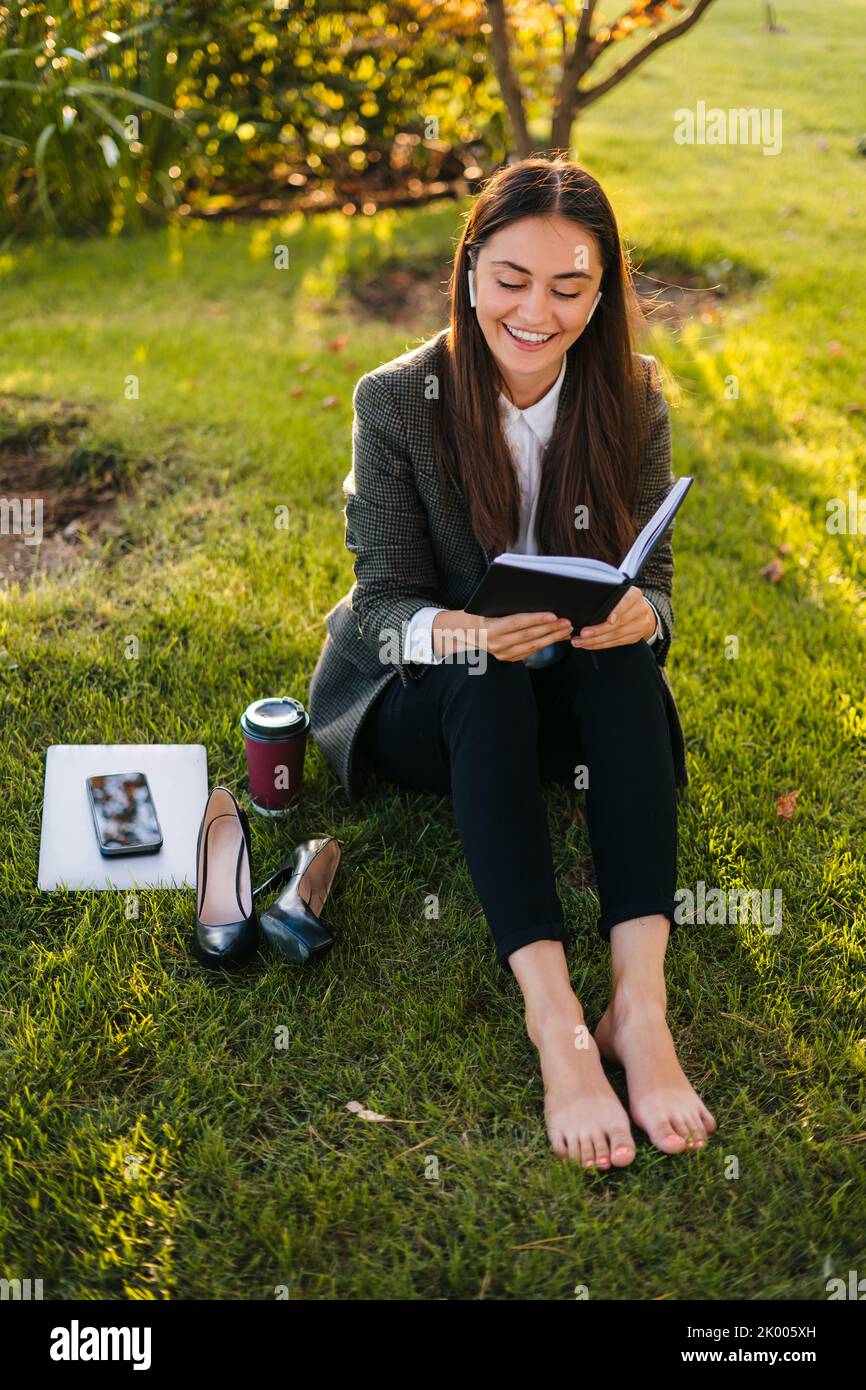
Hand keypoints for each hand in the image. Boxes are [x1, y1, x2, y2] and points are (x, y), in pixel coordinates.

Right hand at [433, 608, 573, 661]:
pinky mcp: (508, 658)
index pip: (517, 623)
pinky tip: (557, 637)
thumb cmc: (476, 613)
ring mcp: (503, 654)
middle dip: (551, 629)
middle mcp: (496, 644)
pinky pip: (530, 651)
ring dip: (552, 637)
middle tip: (567, 621)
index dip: (537, 619)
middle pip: (529, 636)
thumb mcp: (485, 606)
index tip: (554, 615)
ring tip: (567, 629)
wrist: (461, 633)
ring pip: (533, 645)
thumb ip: (505, 604)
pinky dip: (546, 643)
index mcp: (489, 629)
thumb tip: (533, 597)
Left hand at [569, 586, 656, 649]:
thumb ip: (606, 596)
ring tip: (581, 641)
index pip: (626, 602)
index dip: (617, 612)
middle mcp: (640, 610)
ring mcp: (640, 625)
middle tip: (583, 633)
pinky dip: (600, 644)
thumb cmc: (621, 599)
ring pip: (616, 635)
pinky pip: (616, 643)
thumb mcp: (617, 592)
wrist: (639, 609)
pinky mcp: (635, 636)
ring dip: (596, 640)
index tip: (608, 620)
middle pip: (619, 623)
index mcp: (634, 595)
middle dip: (598, 630)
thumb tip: (584, 605)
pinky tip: (589, 644)